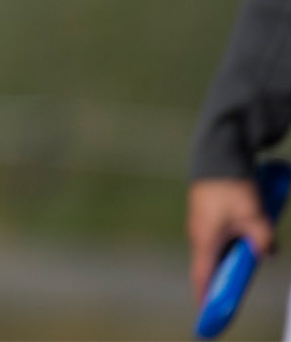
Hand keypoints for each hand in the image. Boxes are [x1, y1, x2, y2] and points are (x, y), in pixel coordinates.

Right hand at [188, 176, 276, 303]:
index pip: (202, 275)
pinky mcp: (205, 216)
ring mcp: (200, 224)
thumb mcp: (253, 213)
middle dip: (216, 283)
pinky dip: (224, 250)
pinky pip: (214, 240)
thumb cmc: (231, 186)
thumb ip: (261, 237)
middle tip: (225, 297)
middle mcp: (198, 235)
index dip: (204, 295)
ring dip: (222, 264)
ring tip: (234, 275)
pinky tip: (239, 247)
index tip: (206, 311)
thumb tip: (267, 253)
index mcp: (206, 239)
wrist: (216, 154)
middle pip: (206, 266)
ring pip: (212, 252)